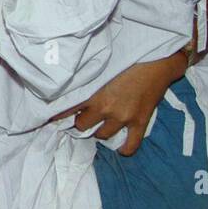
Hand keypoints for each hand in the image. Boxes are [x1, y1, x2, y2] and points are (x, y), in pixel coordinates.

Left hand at [50, 52, 185, 155]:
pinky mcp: (140, 122)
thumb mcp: (99, 69)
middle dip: (81, 121)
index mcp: (92, 93)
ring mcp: (123, 118)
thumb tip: (69, 88)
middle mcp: (105, 108)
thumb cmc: (126, 60)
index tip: (51, 116)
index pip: (67, 109)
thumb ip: (85, 82)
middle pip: (82, 125)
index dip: (58, 114)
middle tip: (83, 115)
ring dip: (99, 131)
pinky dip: (125, 149)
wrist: (157, 62)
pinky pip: (131, 145)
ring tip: (100, 125)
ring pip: (102, 135)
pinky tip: (120, 148)